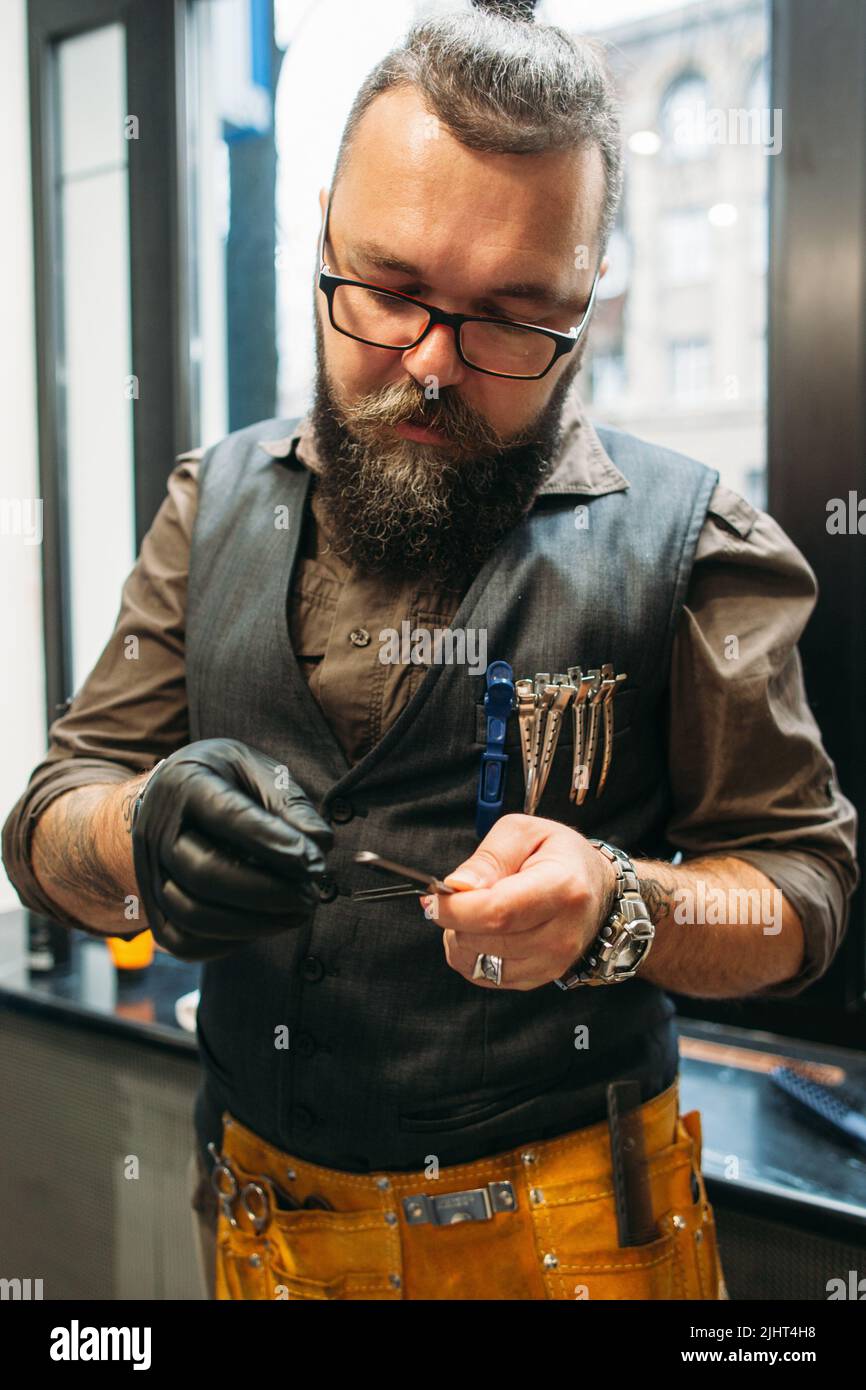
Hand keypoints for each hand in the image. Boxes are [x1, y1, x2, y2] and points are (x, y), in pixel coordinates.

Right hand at [131, 738, 333, 960]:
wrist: (171, 796)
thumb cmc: (228, 781)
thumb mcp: (260, 771)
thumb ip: (292, 805)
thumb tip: (320, 845)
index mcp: (185, 782)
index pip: (226, 816)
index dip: (272, 843)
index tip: (314, 864)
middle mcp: (156, 829)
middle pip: (203, 873)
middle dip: (266, 892)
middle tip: (311, 897)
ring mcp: (148, 872)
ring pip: (191, 914)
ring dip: (252, 923)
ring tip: (296, 913)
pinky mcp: (153, 907)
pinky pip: (183, 941)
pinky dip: (228, 943)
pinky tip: (263, 925)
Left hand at [422, 814, 617, 990]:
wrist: (596, 887)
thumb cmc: (558, 855)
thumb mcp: (523, 833)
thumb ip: (487, 858)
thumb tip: (456, 887)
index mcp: (562, 889)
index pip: (497, 913)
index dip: (455, 909)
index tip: (432, 898)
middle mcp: (562, 934)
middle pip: (483, 939)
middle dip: (455, 919)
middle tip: (458, 897)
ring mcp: (553, 963)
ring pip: (477, 962)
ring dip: (461, 938)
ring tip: (475, 912)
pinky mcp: (540, 979)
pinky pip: (483, 975)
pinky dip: (472, 954)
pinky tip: (485, 931)